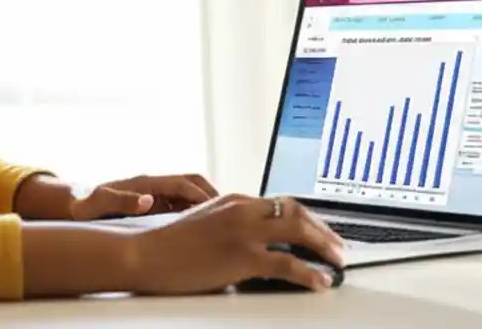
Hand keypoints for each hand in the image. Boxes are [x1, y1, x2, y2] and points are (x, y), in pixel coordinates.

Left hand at [68, 174, 218, 220]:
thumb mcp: (95, 205)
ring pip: (192, 194)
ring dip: (208, 206)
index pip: (183, 183)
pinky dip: (198, 215)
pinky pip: (184, 206)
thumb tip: (147, 201)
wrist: (77, 205)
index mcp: (146, 183)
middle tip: (231, 216)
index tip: (216, 210)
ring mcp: (158, 195)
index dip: (200, 195)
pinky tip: (205, 234)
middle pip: (194, 183)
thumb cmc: (85, 206)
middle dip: (213, 196)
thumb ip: (118, 201)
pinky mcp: (158, 206)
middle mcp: (156, 186)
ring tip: (223, 226)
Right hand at [130, 193, 345, 292]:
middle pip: (296, 212)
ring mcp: (243, 231)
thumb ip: (232, 228)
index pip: (282, 203)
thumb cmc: (168, 246)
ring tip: (336, 262)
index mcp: (234, 200)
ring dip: (323, 247)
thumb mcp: (205, 226)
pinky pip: (286, 264)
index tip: (320, 231)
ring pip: (298, 232)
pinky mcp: (241, 255)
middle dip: (322, 230)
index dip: (307, 218)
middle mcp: (242, 209)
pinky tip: (319, 280)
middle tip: (337, 247)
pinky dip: (308, 273)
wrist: (144, 254)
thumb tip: (256, 245)